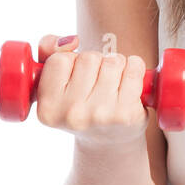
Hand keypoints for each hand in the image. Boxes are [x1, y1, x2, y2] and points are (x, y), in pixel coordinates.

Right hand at [34, 34, 150, 146]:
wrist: (108, 143)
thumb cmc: (81, 106)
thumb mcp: (55, 85)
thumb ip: (48, 52)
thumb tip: (70, 41)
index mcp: (48, 108)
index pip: (59, 60)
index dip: (71, 62)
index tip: (75, 77)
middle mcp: (72, 114)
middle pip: (89, 58)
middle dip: (96, 62)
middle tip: (96, 82)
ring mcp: (100, 115)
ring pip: (113, 60)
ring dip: (117, 64)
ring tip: (112, 84)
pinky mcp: (127, 113)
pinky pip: (134, 68)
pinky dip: (136, 68)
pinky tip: (131, 84)